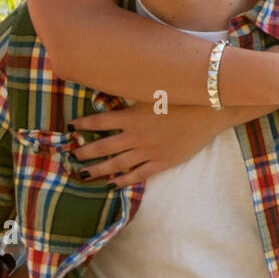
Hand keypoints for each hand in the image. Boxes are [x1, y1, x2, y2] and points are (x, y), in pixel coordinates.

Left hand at [69, 102, 231, 187]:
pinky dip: (124, 181)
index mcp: (132, 116)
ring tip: (84, 174)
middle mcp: (136, 136)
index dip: (83, 125)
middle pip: (103, 146)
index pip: (99, 121)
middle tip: (71, 156)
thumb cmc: (182, 97)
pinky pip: (138, 175)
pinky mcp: (162, 162)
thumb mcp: (152, 92)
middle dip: (84, 152)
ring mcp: (149, 151)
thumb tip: (111, 96)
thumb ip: (131, 97)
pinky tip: (112, 184)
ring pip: (117, 164)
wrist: (209, 112)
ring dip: (98, 169)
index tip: (70, 128)